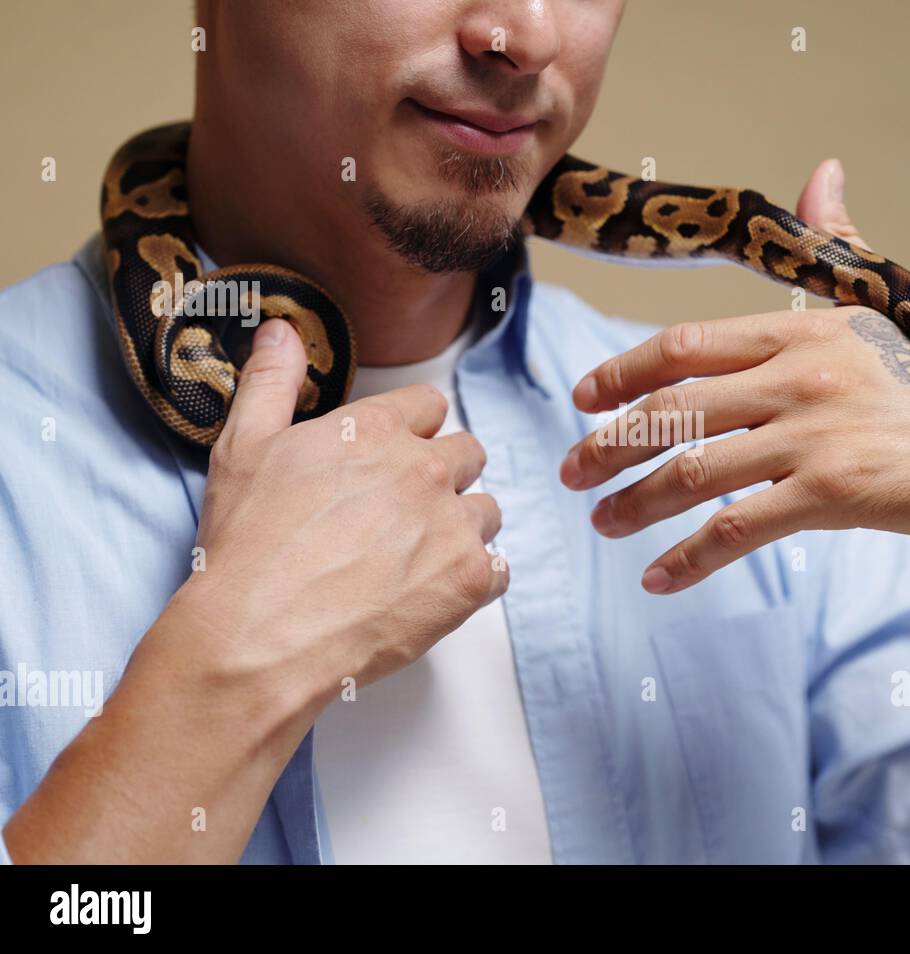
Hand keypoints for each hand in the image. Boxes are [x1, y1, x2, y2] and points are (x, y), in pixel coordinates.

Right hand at [175, 317, 507, 700]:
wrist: (258, 635)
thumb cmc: (248, 546)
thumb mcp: (243, 447)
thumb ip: (272, 380)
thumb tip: (282, 329)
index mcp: (378, 429)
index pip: (430, 405)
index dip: (413, 430)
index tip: (394, 459)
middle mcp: (425, 468)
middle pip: (469, 454)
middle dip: (444, 477)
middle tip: (404, 514)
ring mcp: (452, 525)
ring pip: (487, 511)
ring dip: (461, 528)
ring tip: (416, 558)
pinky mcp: (468, 579)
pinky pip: (498, 569)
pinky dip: (473, 580)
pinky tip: (432, 593)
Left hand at [559, 159, 909, 594]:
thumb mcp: (882, 306)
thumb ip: (839, 244)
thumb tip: (823, 172)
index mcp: (800, 329)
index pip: (684, 344)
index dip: (622, 372)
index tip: (582, 398)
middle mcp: (798, 375)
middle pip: (672, 409)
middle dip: (609, 445)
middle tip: (572, 472)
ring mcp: (812, 434)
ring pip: (692, 470)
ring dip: (635, 502)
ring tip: (602, 524)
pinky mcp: (831, 492)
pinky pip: (737, 529)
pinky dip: (689, 557)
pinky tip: (657, 578)